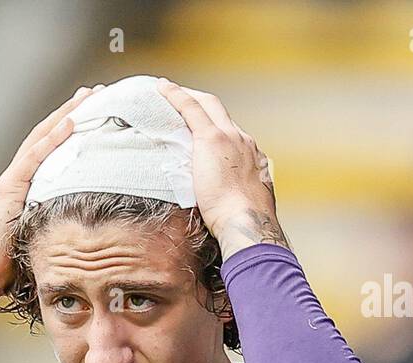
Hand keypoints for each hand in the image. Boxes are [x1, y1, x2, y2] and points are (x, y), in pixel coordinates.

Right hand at [0, 85, 99, 291]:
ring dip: (65, 115)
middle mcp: (17, 178)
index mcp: (23, 189)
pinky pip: (35, 157)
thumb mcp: (37, 240)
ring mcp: (12, 181)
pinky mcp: (10, 188)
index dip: (68, 130)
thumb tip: (85, 235)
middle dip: (71, 112)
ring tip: (88, 96)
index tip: (90, 113)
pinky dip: (52, 138)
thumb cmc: (5, 267)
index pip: (49, 151)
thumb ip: (54, 228)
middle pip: (47, 136)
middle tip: (95, 92)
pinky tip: (70, 122)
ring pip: (42, 138)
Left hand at [155, 78, 286, 260]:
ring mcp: (230, 137)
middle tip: (181, 99)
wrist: (246, 222)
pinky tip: (161, 87)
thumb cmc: (240, 226)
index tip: (199, 127)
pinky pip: (191, 108)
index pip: (230, 135)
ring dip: (188, 96)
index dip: (214, 127)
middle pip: (220, 112)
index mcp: (251, 159)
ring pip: (207, 105)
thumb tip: (215, 214)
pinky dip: (176, 96)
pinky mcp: (212, 138)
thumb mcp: (237, 210)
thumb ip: (228, 204)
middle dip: (201, 103)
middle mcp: (243, 142)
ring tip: (167, 92)